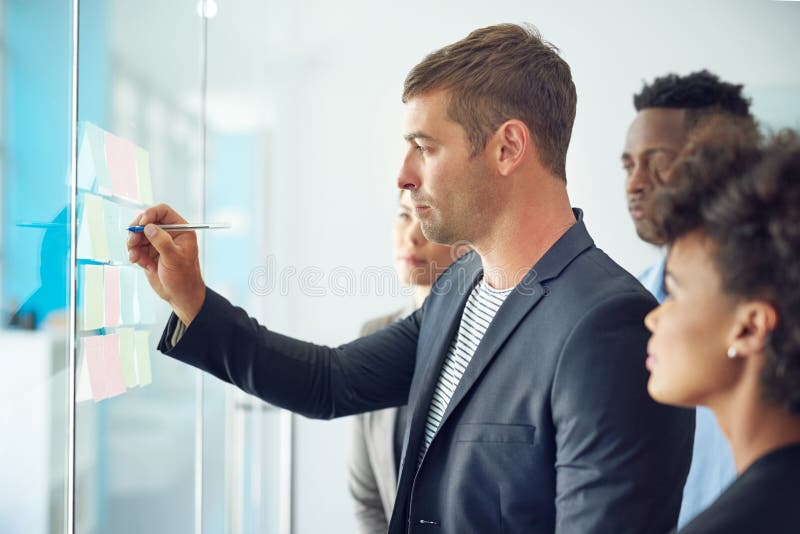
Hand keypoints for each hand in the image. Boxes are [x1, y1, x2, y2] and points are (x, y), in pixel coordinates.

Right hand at [127, 204, 205, 325]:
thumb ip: (162, 242)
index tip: (141, 223)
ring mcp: (157, 244)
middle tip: (132, 240)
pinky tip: (138, 262)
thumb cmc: (184, 278)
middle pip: (147, 222)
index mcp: (181, 231)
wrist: (180, 296)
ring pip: (139, 235)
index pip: (163, 212)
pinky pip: (136, 248)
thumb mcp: (174, 258)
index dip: (151, 214)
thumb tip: (149, 227)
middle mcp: (168, 234)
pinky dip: (134, 254)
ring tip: (135, 255)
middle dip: (137, 230)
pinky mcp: (149, 254)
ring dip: (133, 244)